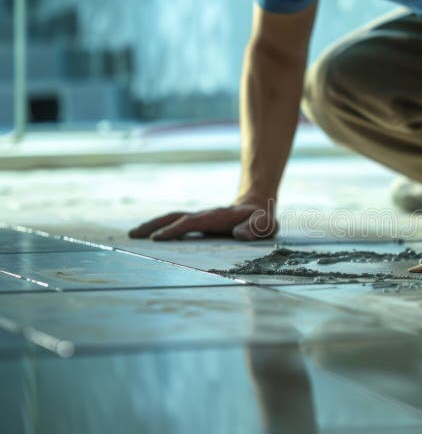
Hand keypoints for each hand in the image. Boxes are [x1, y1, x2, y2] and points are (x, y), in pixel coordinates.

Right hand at [128, 198, 276, 240]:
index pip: (191, 222)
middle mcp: (204, 216)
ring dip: (153, 226)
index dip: (175, 229)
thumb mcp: (264, 223)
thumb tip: (240, 235)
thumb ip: (255, 228)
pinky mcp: (199, 225)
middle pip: (175, 217)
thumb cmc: (261, 218)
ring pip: (173, 219)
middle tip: (133, 235)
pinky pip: (177, 225)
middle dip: (154, 225)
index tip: (157, 238)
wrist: (258, 206)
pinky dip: (161, 229)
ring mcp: (200, 220)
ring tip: (133, 236)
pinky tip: (150, 238)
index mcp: (217, 217)